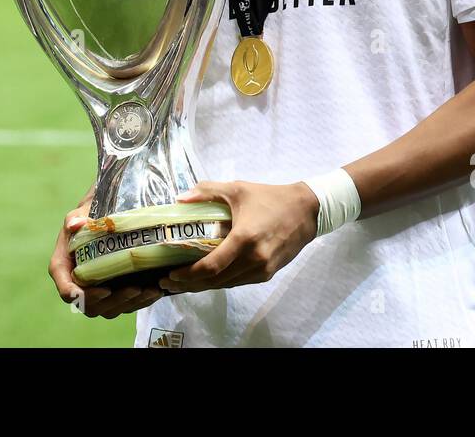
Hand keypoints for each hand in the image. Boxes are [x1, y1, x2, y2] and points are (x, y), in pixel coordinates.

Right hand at [48, 199, 163, 318]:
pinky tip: (155, 291)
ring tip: (150, 290)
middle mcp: (78, 285)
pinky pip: (123, 306)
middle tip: (135, 289)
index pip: (67, 290)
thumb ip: (76, 219)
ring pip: (108, 310)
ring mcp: (96, 291)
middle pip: (90, 306)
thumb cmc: (87, 217)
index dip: (83, 296)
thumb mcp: (80, 214)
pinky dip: (140, 302)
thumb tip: (75, 224)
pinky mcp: (113, 293)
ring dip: (130, 304)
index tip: (104, 290)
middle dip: (114, 302)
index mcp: (64, 269)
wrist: (100, 219)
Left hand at [158, 180, 318, 294]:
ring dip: (203, 286)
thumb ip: (207, 192)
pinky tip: (207, 278)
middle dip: (189, 284)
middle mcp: (254, 260)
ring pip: (226, 285)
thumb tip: (180, 198)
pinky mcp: (268, 274)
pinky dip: (220, 282)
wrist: (307, 211)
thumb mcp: (237, 189)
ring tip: (182, 283)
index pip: (211, 267)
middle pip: (215, 281)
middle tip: (167, 282)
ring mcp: (262, 270)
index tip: (170, 275)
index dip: (188, 275)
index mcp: (244, 239)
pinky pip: (238, 282)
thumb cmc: (270, 198)